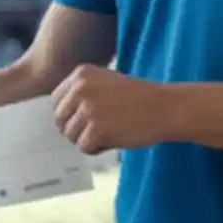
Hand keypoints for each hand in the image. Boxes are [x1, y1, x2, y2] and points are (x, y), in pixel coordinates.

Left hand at [52, 64, 175, 154]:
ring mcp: (88, 109)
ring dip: (87, 139)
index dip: (68, 116)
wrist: (166, 107)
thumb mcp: (105, 82)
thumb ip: (82, 92)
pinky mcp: (97, 129)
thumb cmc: (139, 98)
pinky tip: (113, 140)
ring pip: (71, 135)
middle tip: (97, 131)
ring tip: (109, 133)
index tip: (83, 121)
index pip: (56, 101)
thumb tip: (59, 116)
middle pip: (60, 120)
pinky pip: (84, 147)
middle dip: (76, 130)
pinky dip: (97, 149)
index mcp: (81, 74)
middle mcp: (80, 89)